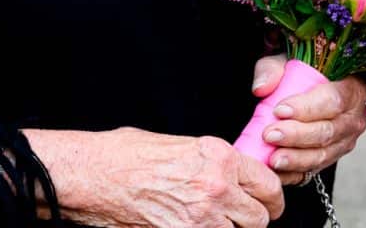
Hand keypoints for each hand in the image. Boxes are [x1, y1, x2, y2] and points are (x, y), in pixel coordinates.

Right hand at [26, 127, 283, 227]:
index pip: (269, 185)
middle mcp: (217, 185)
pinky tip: (190, 225)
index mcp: (218, 156)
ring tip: (209, 222)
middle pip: (260, 217)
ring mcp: (203, 216)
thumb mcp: (176, 144)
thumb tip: (228, 173)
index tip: (267, 205)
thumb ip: (210, 161)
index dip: (271, 199)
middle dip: (250, 220)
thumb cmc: (124, 156)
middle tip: (236, 219)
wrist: (94, 175)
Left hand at [250, 56, 365, 184]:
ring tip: (273, 158)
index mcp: (350, 89)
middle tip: (269, 134)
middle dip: (296, 135)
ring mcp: (344, 142)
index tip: (279, 110)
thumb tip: (261, 89)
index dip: (306, 108)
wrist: (313, 89)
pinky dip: (295, 172)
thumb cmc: (304, 73)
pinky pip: (315, 170)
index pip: (332, 100)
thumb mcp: (288, 62)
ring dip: (296, 158)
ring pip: (323, 154)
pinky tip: (277, 171)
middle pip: (327, 131)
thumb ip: (273, 69)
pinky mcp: (332, 158)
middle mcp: (352, 119)